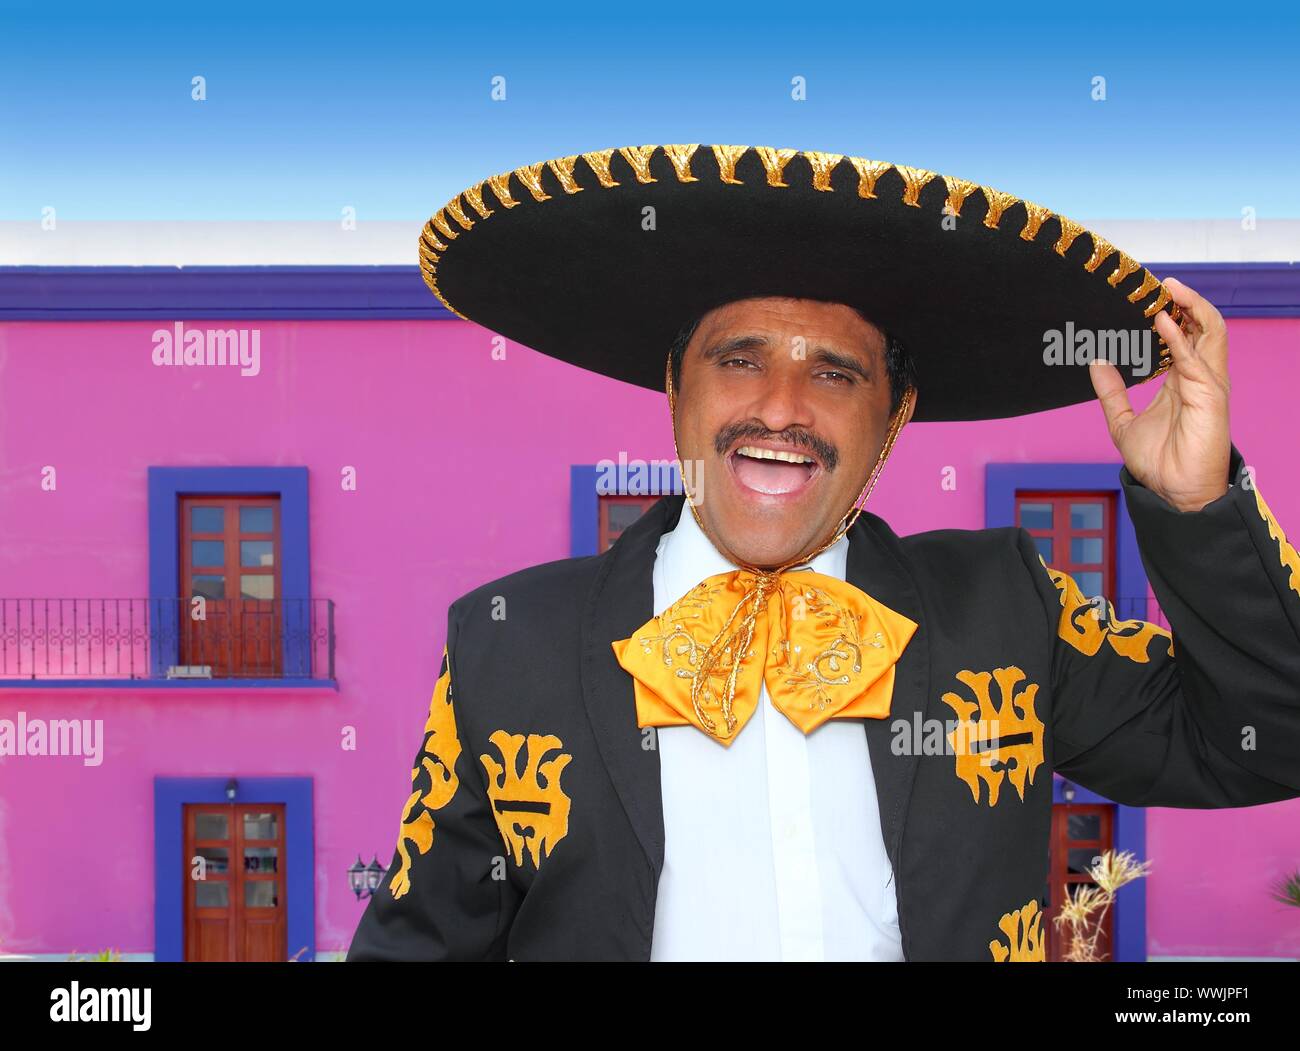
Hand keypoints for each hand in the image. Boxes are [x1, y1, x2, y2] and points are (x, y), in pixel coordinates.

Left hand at [1088, 277, 1230, 511]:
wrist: (1172, 492)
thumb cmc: (1158, 462)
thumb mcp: (1122, 421)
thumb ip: (1111, 392)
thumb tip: (1095, 362)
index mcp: (1181, 380)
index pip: (1184, 336)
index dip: (1171, 313)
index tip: (1146, 297)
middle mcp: (1199, 377)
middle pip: (1202, 327)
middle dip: (1186, 302)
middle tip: (1162, 283)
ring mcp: (1208, 384)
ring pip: (1210, 333)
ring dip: (1191, 307)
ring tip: (1169, 288)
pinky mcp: (1210, 395)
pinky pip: (1195, 358)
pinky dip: (1180, 336)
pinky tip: (1162, 320)